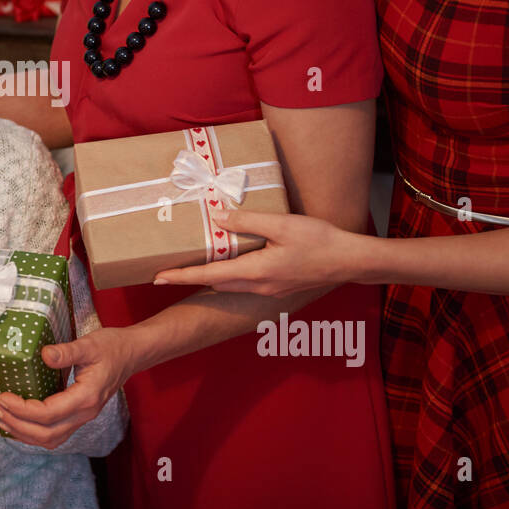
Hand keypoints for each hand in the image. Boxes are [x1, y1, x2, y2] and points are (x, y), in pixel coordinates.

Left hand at [0, 327, 133, 449]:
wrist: (131, 354)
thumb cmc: (112, 347)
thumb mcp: (89, 344)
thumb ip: (66, 351)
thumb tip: (43, 354)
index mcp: (86, 397)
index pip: (48, 414)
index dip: (22, 410)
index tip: (3, 397)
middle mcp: (85, 413)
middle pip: (46, 434)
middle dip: (18, 425)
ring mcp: (83, 417)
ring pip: (51, 439)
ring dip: (24, 433)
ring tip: (2, 418)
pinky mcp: (79, 415)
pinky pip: (55, 434)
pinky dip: (34, 432)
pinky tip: (19, 422)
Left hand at [152, 208, 359, 296]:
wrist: (350, 261)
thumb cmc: (319, 241)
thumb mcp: (282, 224)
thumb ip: (248, 222)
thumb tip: (216, 218)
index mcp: (255, 272)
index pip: (208, 277)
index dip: (181, 277)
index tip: (157, 279)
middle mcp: (258, 286)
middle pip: (215, 284)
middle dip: (191, 278)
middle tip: (168, 269)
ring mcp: (269, 290)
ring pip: (230, 285)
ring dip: (210, 277)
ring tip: (193, 264)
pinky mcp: (278, 287)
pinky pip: (245, 283)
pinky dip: (230, 274)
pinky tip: (230, 261)